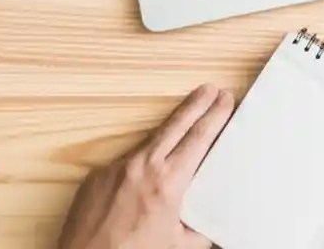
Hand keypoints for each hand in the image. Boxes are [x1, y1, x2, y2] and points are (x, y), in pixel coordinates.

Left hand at [58, 84, 234, 248]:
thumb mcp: (179, 246)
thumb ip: (200, 229)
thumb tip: (212, 223)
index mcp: (168, 182)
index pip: (198, 138)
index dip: (214, 116)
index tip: (224, 100)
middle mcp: (142, 167)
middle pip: (176, 124)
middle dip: (196, 104)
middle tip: (211, 89)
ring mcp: (117, 168)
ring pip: (151, 140)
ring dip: (170, 129)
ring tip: (186, 122)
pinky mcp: (98, 175)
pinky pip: (127, 161)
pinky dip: (142, 161)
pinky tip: (149, 169)